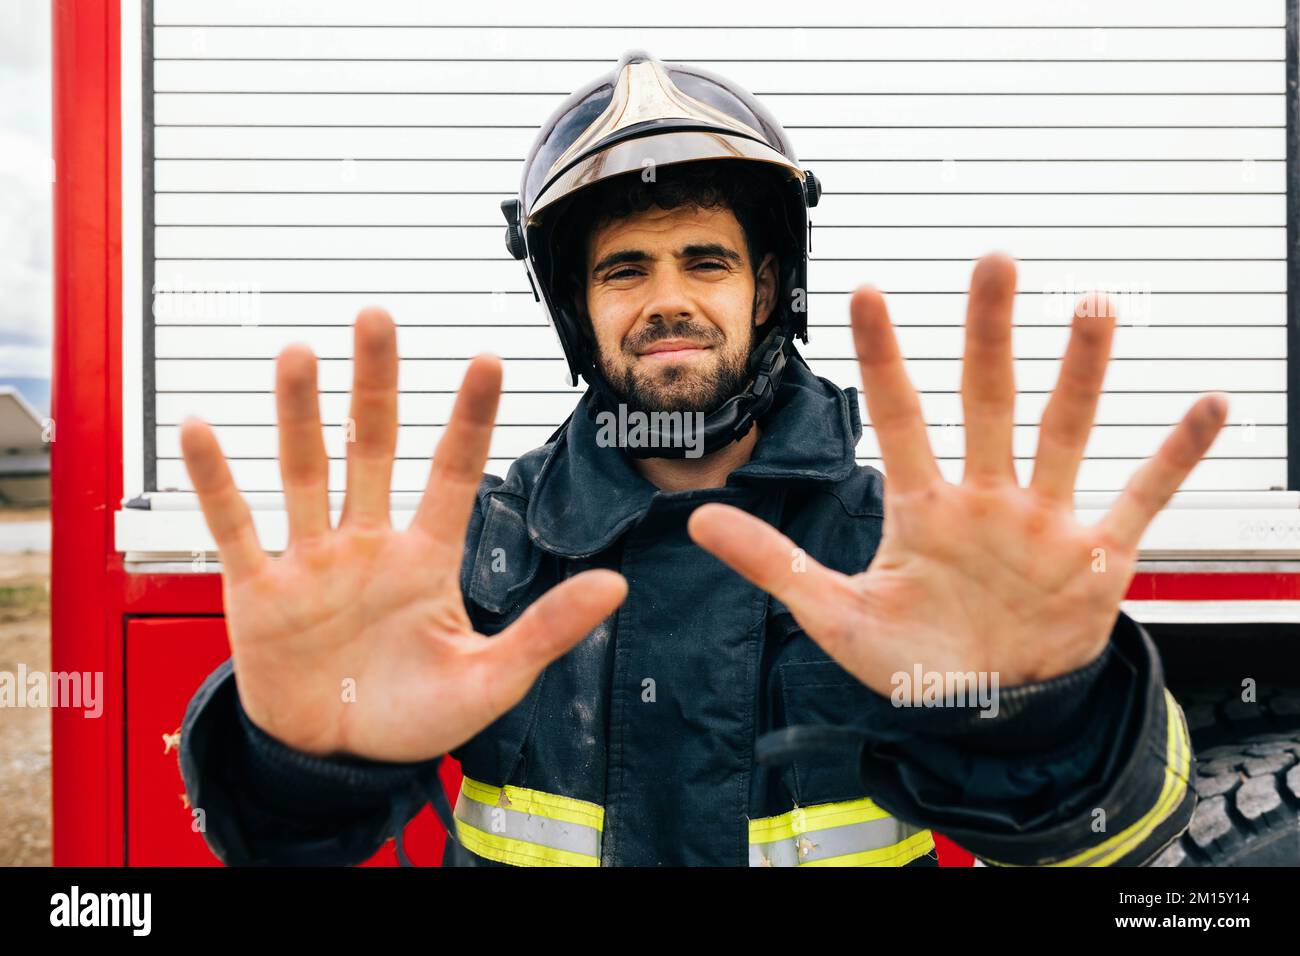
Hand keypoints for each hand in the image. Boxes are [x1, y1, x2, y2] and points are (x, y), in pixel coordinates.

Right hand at [180, 309, 626, 760]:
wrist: (339, 760)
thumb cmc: (415, 717)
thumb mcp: (491, 679)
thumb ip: (547, 630)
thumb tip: (615, 587)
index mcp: (427, 559)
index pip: (453, 473)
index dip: (470, 418)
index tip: (489, 359)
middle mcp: (369, 543)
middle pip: (373, 446)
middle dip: (375, 384)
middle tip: (377, 316)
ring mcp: (312, 560)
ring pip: (305, 471)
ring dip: (299, 414)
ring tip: (297, 354)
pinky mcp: (258, 590)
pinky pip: (236, 526)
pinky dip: (217, 482)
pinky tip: (202, 431)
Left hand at [688, 254, 1226, 694]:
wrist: (984, 711)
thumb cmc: (912, 660)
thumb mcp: (833, 615)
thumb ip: (771, 562)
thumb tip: (694, 522)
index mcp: (920, 507)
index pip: (899, 417)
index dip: (883, 358)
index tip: (866, 292)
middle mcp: (984, 498)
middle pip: (986, 401)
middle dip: (988, 335)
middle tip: (993, 261)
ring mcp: (1043, 521)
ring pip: (1064, 431)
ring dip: (1080, 374)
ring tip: (1092, 309)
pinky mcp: (1096, 555)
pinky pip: (1142, 496)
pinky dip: (1174, 455)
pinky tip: (1206, 405)